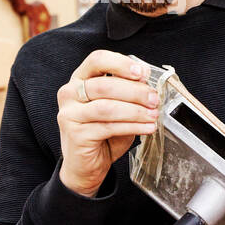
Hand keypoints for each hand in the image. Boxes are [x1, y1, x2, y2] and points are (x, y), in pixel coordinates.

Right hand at [56, 50, 159, 195]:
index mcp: (79, 79)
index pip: (97, 60)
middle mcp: (70, 94)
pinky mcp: (76, 134)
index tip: (142, 73)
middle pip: (104, 85)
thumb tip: (147, 78)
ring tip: (152, 115)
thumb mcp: (116, 106)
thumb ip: (127, 91)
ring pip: (107, 107)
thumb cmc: (101, 133)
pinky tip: (146, 128)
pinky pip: (108, 127)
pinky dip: (132, 126)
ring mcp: (69, 114)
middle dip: (135, 91)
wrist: (86, 165)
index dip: (121, 63)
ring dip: (135, 111)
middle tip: (154, 99)